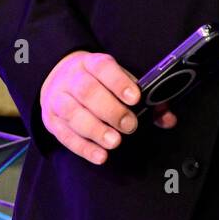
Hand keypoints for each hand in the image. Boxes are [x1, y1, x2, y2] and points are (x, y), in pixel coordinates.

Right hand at [39, 51, 176, 164]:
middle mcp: (72, 78)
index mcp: (91, 63)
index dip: (119, 82)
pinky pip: (64, 135)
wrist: (59, 78)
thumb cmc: (98, 82)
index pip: (103, 68)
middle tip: (129, 126)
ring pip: (72, 113)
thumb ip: (145, 98)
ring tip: (114, 142)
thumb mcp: (119, 80)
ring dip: (95, 130)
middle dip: (110, 110)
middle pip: (87, 91)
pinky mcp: (51, 120)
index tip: (135, 98)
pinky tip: (100, 156)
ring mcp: (58, 99)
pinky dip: (83, 148)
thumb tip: (168, 117)